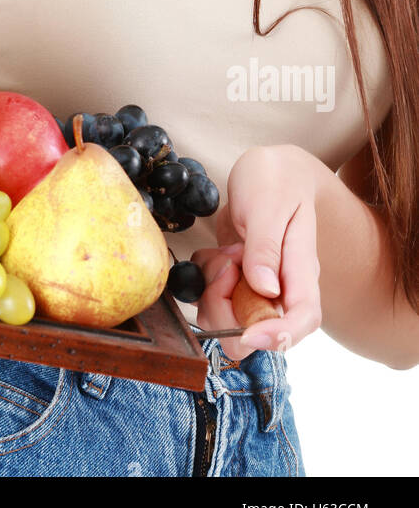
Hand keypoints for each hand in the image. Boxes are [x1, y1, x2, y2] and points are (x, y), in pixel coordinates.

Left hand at [190, 144, 322, 363]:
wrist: (272, 170)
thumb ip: (265, 246)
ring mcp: (260, 287)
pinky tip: (215, 252)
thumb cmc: (276, 181)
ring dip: (212, 291)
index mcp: (301, 269)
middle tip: (224, 266)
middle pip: (258, 330)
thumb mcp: (268, 204)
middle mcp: (283, 287)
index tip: (248, 332)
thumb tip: (266, 290)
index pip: (303, 319)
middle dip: (226, 310)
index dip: (278, 336)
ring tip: (222, 252)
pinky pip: (214, 298)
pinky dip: (204, 280)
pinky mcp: (239, 281)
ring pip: (230, 319)